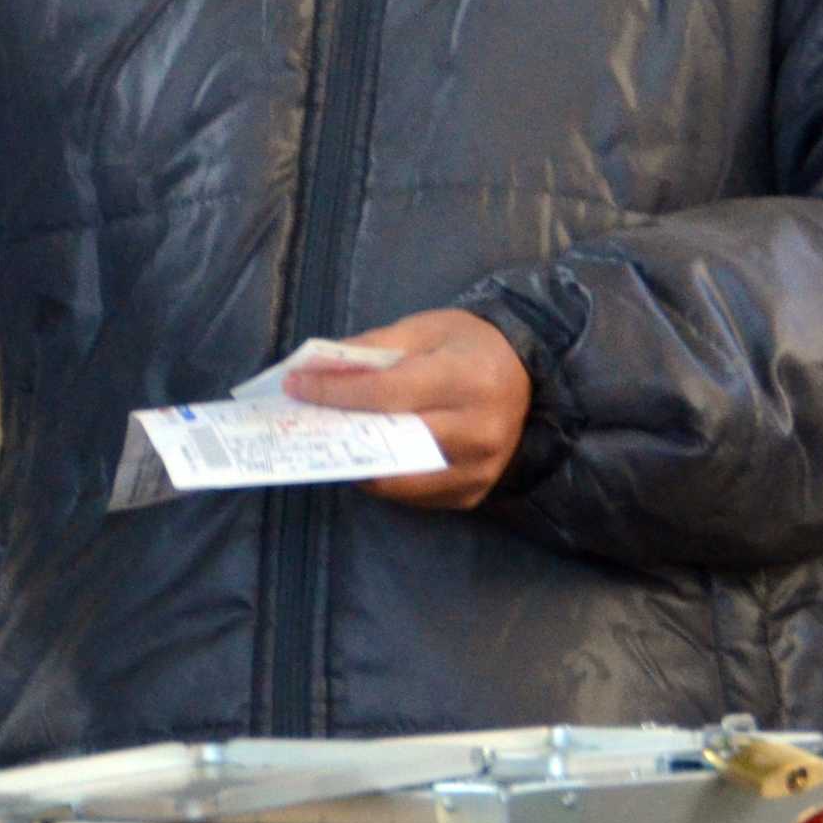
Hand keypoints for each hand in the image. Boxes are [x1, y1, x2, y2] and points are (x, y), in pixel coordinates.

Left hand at [284, 309, 531, 508]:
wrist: (525, 374)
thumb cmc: (468, 345)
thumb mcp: (424, 328)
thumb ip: (371, 349)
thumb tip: (317, 370)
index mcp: (468, 379)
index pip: (389, 394)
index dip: (337, 392)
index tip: (297, 386)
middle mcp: (479, 430)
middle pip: (391, 441)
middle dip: (340, 429)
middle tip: (303, 419)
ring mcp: (479, 469)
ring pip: (399, 479)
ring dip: (357, 462)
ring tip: (327, 441)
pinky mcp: (473, 493)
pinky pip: (416, 494)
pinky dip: (385, 477)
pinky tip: (363, 456)